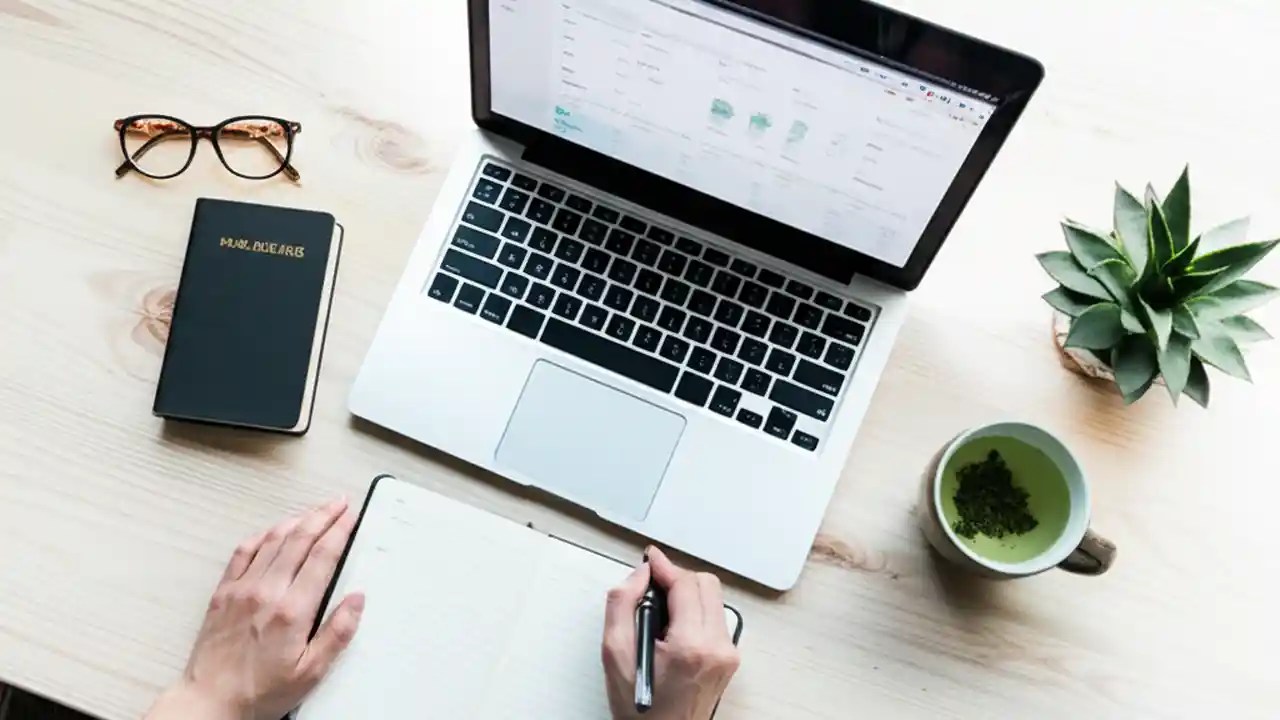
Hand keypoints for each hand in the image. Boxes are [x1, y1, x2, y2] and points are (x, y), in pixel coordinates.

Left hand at [145, 499, 364, 719]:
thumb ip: (337, 633)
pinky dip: (263, 535)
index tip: (351, 516)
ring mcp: (242, 589)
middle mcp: (266, 592)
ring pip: (273, 540)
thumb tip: (356, 601)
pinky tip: (273, 531)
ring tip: (314, 511)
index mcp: (292, 611)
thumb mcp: (311, 672)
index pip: (323, 556)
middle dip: (323, 515)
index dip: (340, 530)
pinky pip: (244, 552)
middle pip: (300, 539)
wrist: (210, 701)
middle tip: (339, 503)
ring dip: (297, 520)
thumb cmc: (259, 692)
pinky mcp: (223, 593)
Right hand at [602, 547, 739, 719]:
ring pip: (713, 598)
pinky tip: (673, 628)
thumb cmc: (640, 709)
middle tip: (652, 587)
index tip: (650, 559)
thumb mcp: (614, 655)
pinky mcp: (729, 658)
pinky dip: (695, 611)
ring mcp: (727, 654)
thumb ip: (622, 605)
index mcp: (690, 646)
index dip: (665, 566)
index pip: (686, 584)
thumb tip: (640, 575)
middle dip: (677, 578)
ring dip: (688, 594)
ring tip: (661, 613)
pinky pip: (715, 617)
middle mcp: (717, 648)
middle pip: (706, 584)